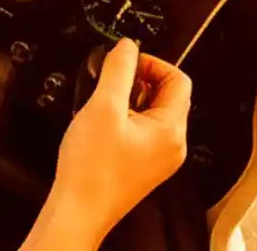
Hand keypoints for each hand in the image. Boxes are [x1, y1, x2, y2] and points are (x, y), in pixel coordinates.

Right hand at [22, 39, 192, 249]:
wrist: (77, 210)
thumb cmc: (91, 169)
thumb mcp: (103, 107)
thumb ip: (119, 70)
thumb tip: (128, 47)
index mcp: (171, 130)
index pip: (178, 79)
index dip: (152, 64)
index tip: (126, 62)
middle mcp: (172, 145)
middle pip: (166, 94)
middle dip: (137, 82)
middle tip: (111, 82)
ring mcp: (158, 157)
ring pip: (152, 111)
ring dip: (128, 100)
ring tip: (103, 106)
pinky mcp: (143, 164)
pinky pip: (142, 129)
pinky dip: (123, 118)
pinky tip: (102, 124)